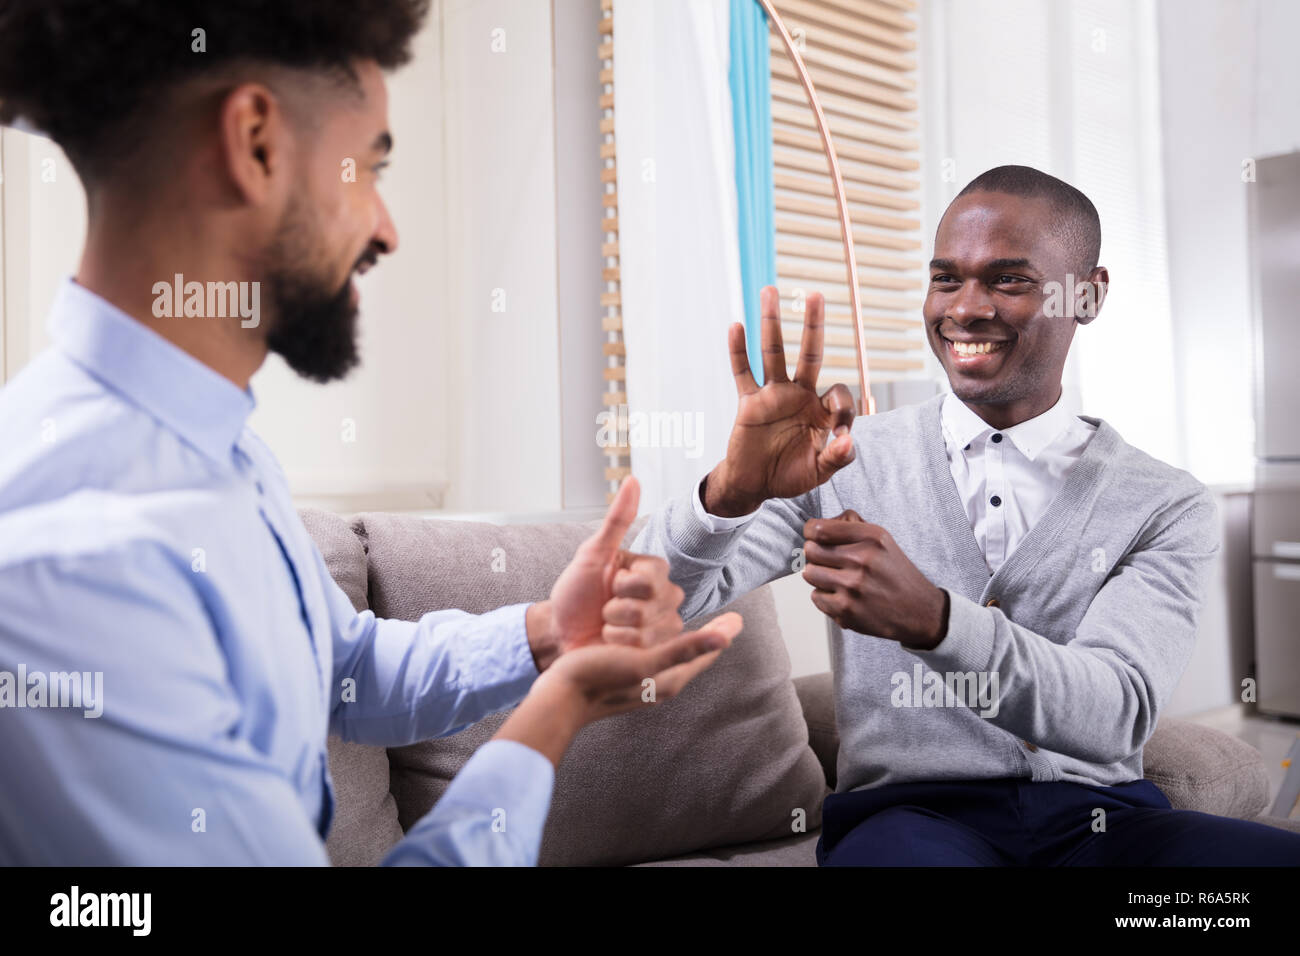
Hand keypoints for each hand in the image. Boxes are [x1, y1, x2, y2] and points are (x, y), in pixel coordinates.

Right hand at [496, 613, 743, 767]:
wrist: (558, 699)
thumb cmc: (598, 679)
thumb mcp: (643, 662)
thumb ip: (683, 649)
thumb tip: (724, 638)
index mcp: (669, 680)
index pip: (705, 655)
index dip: (722, 634)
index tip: (738, 618)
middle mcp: (660, 684)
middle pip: (693, 656)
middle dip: (708, 639)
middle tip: (723, 621)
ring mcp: (643, 683)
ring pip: (673, 657)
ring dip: (686, 640)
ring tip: (693, 625)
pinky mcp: (625, 678)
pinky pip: (653, 657)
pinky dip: (662, 643)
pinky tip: (652, 637)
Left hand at [528, 476, 685, 669]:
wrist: (561, 632)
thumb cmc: (576, 592)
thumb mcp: (592, 554)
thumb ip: (617, 520)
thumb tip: (633, 479)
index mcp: (653, 571)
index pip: (653, 576)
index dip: (624, 583)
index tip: (609, 583)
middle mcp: (666, 597)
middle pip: (654, 603)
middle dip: (618, 607)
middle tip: (604, 608)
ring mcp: (664, 626)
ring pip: (651, 628)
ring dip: (617, 627)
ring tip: (607, 626)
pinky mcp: (658, 653)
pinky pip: (646, 649)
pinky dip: (620, 645)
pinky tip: (612, 644)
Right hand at [704, 286, 857, 517]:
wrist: (755, 485)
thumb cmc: (790, 476)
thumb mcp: (820, 472)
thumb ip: (837, 458)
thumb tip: (847, 439)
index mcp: (821, 411)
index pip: (838, 392)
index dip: (843, 407)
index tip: (838, 432)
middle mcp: (799, 395)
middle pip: (810, 353)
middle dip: (813, 325)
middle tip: (816, 295)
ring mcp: (773, 395)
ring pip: (774, 353)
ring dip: (772, 323)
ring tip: (770, 291)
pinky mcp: (749, 402)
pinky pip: (743, 372)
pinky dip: (738, 351)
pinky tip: (736, 326)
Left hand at [801, 510, 949, 648]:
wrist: (917, 611)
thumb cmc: (894, 573)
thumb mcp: (882, 539)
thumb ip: (850, 526)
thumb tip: (814, 527)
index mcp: (871, 537)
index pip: (819, 529)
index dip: (810, 532)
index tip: (813, 537)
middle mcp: (862, 560)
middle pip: (810, 550)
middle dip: (816, 554)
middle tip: (829, 560)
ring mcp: (852, 587)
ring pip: (809, 573)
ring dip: (819, 576)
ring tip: (837, 578)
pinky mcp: (846, 611)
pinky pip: (816, 597)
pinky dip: (825, 597)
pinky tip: (843, 596)